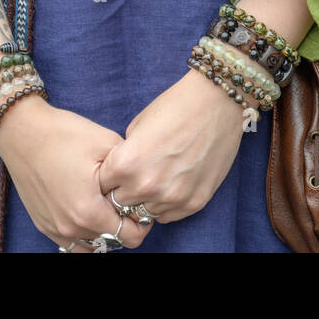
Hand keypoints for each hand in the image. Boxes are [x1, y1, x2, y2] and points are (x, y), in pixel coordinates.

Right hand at [0, 96, 152, 252]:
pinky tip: (88, 210)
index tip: (140, 203)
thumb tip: (140, 183)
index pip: (129, 236)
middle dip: (123, 224)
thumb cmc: (63, 134)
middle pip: (111, 242)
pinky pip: (72, 243)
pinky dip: (85, 233)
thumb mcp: (106, 142)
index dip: (142, 221)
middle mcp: (70, 228)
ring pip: (92, 245)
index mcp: (88, 212)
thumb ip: (128, 170)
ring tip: (106, 206)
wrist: (22, 131)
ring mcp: (54, 229)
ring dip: (104, 232)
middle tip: (125, 200)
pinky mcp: (43, 224)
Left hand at [97, 70, 248, 224]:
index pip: (100, 186)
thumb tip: (120, 173)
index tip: (113, 172)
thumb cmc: (175, 106)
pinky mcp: (194, 202)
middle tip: (133, 176)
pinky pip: (166, 216)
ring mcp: (172, 197)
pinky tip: (170, 182)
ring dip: (144, 200)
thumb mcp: (138, 124)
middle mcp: (146, 186)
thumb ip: (125, 154)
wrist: (217, 101)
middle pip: (119, 205)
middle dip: (122, 192)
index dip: (106, 177)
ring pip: (143, 215)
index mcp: (126, 163)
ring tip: (155, 178)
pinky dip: (164, 204)